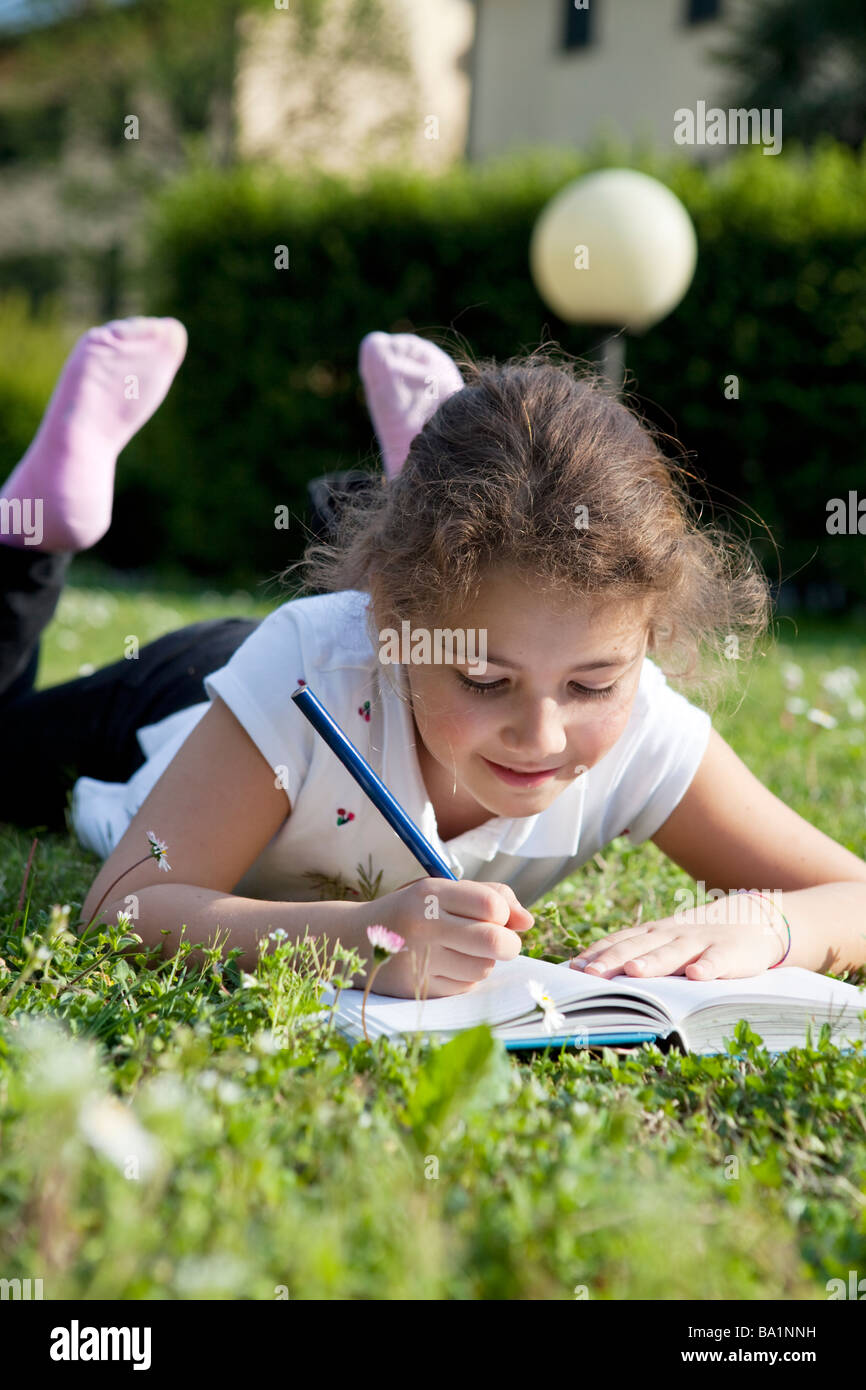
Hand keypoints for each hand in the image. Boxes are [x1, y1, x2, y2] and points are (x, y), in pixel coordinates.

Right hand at [352, 877, 533, 998]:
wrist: (356, 938)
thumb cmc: (413, 910)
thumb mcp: (443, 890)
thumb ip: (492, 896)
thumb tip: (528, 922)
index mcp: (431, 894)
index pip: (492, 905)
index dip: (504, 914)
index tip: (494, 916)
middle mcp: (423, 925)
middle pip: (494, 941)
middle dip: (509, 944)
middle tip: (502, 942)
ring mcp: (419, 960)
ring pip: (483, 968)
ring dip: (484, 961)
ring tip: (464, 950)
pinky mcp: (418, 988)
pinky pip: (465, 986)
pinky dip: (465, 977)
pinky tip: (446, 965)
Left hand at [568, 893, 787, 981]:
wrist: (752, 919)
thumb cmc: (698, 937)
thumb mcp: (666, 939)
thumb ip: (637, 951)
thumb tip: (591, 969)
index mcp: (654, 933)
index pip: (620, 941)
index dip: (596, 954)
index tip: (572, 968)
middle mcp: (672, 934)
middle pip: (639, 947)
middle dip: (613, 961)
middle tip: (590, 975)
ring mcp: (700, 942)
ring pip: (673, 953)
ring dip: (652, 962)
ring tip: (633, 972)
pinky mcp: (729, 953)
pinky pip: (717, 961)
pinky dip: (708, 967)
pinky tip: (697, 976)